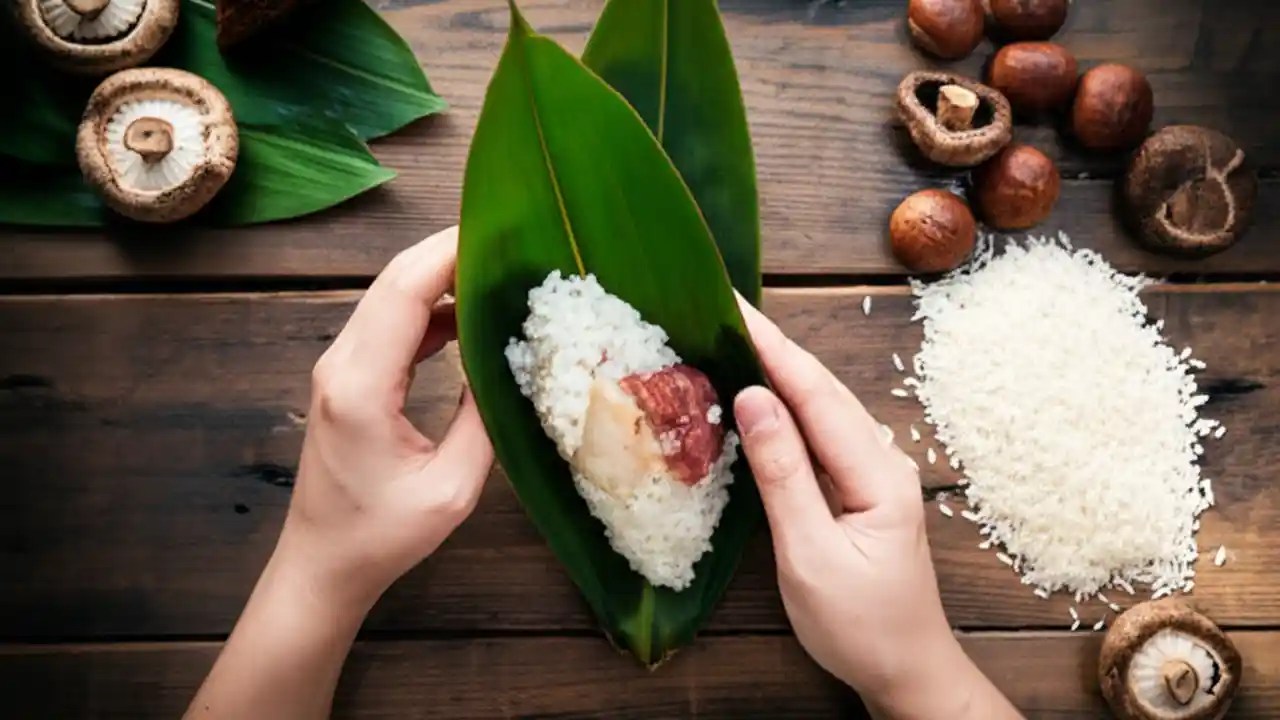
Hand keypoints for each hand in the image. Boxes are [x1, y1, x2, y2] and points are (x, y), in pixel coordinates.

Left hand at [187, 227, 493, 719]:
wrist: (321, 566)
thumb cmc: (381, 537)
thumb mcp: (452, 488)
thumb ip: (482, 419)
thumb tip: (512, 362)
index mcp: (361, 386)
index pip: (406, 291)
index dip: (451, 250)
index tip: (502, 228)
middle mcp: (341, 364)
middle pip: (394, 280)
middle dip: (450, 250)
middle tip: (511, 237)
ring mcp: (339, 368)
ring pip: (390, 297)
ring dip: (440, 276)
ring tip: (499, 268)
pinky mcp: (347, 378)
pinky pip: (389, 324)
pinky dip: (429, 308)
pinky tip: (469, 313)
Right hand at [733, 299, 1018, 718]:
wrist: (907, 671)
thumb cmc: (859, 626)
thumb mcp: (810, 555)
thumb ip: (783, 475)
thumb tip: (754, 400)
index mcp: (878, 474)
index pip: (817, 394)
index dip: (774, 347)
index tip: (733, 309)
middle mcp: (883, 461)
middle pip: (823, 390)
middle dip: (774, 346)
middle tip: (723, 312)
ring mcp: (875, 473)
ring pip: (823, 407)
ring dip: (781, 371)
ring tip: (736, 340)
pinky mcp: (861, 488)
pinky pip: (822, 433)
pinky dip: (789, 407)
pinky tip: (764, 399)